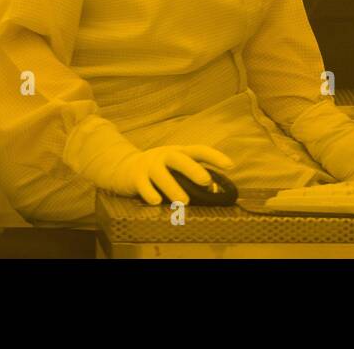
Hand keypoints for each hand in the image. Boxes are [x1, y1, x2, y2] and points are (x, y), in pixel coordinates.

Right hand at [94, 145, 233, 204]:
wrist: (123, 167)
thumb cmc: (158, 169)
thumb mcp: (174, 167)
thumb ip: (190, 175)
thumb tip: (213, 189)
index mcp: (178, 152)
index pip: (198, 150)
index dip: (215, 156)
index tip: (230, 165)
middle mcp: (164, 156)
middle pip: (179, 159)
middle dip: (193, 170)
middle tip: (206, 181)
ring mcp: (149, 165)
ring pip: (161, 175)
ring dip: (173, 188)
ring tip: (184, 201)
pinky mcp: (135, 177)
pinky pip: (143, 186)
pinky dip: (150, 193)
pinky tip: (156, 202)